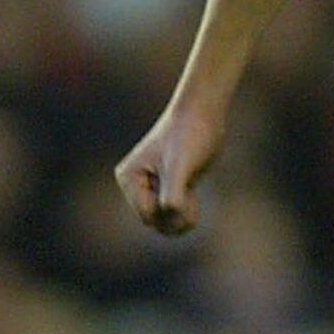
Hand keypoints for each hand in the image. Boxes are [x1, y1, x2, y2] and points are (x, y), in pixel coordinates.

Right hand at [114, 102, 226, 234]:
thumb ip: (173, 191)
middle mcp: (135, 183)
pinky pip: (174, 210)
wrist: (203, 112)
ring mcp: (151, 185)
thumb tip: (168, 211)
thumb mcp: (180, 166)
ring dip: (181, 215)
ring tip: (192, 194)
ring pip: (165, 218)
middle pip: (154, 220)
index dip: (169, 216)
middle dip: (175, 217)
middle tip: (192, 199)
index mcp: (129, 179)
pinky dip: (186, 209)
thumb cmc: (190, 135)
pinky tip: (192, 192)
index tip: (188, 200)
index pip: (147, 216)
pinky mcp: (168, 185)